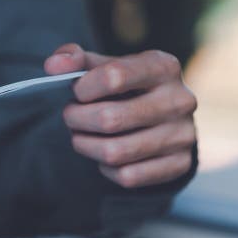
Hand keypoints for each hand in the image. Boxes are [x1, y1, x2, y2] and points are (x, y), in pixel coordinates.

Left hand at [45, 44, 196, 187]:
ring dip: (85, 145)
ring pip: (114, 152)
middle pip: (109, 119)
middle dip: (76, 120)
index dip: (83, 88)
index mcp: (163, 67)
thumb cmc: (124, 89)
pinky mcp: (179, 164)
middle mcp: (180, 100)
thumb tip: (53, 65)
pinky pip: (127, 176)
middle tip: (71, 117)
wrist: (163, 119)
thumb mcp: (104, 67)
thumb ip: (75, 61)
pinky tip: (107, 155)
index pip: (113, 77)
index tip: (77, 92)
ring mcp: (183, 134)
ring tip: (81, 136)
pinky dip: (107, 168)